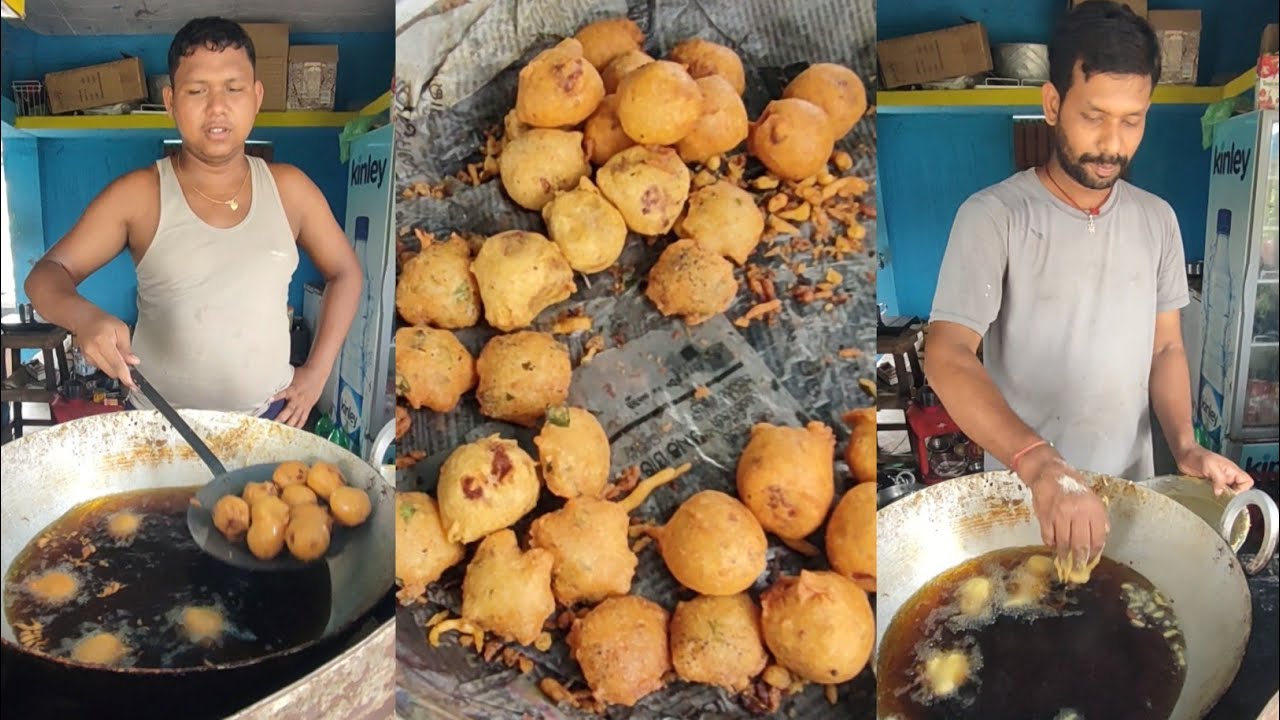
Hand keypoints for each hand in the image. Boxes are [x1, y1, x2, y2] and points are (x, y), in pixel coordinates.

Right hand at [73, 308, 138, 388]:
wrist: (84, 320)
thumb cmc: (103, 322)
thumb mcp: (122, 329)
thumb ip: (127, 348)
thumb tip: (133, 362)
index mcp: (102, 342)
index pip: (116, 364)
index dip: (125, 376)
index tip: (132, 385)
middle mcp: (92, 351)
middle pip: (112, 371)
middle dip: (123, 370)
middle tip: (128, 360)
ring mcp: (87, 356)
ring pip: (107, 371)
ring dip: (116, 368)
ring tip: (116, 352)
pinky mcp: (86, 360)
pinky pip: (102, 368)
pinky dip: (109, 365)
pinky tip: (109, 354)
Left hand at [272, 363, 325, 427]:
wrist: (317, 374)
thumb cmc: (302, 374)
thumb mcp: (290, 376)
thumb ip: (282, 383)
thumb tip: (269, 384)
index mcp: (292, 390)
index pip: (282, 394)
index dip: (276, 397)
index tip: (268, 401)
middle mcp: (297, 399)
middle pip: (288, 411)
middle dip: (281, 418)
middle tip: (273, 425)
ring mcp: (303, 405)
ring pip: (296, 417)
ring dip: (289, 425)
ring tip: (282, 432)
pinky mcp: (308, 407)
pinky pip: (303, 418)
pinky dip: (299, 425)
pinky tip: (294, 431)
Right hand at [1018, 448, 1109, 562]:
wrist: (1050, 473)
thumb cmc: (1073, 487)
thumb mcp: (1093, 499)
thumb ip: (1099, 519)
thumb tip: (1101, 539)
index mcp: (1093, 509)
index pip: (1097, 539)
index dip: (1094, 553)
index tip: (1091, 561)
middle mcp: (1078, 512)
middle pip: (1080, 544)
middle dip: (1079, 560)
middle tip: (1078, 569)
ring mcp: (1060, 515)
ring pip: (1063, 543)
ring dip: (1064, 555)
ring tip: (1065, 561)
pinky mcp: (1045, 516)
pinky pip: (1048, 536)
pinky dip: (1050, 544)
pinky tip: (1053, 545)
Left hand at [1174, 444, 1253, 495]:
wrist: (1183, 454)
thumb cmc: (1197, 456)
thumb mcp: (1210, 466)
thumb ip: (1218, 479)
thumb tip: (1220, 493)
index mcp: (1232, 471)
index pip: (1247, 482)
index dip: (1243, 490)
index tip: (1232, 494)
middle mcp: (1227, 477)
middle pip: (1238, 490)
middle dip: (1231, 497)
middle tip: (1222, 501)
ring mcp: (1218, 481)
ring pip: (1226, 493)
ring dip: (1221, 498)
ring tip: (1214, 500)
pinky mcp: (1209, 485)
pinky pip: (1216, 494)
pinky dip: (1213, 497)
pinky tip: (1207, 499)